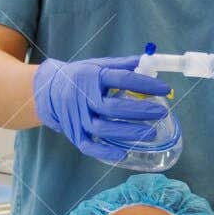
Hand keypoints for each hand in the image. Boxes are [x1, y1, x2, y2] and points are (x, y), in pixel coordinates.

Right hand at [32, 57, 171, 162]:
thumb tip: (151, 61)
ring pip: (102, 129)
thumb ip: (123, 65)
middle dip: (140, 111)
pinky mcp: (73, 133)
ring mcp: (77, 117)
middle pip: (113, 108)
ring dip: (128, 132)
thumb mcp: (98, 65)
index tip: (165, 89)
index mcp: (92, 76)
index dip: (145, 84)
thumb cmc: (80, 76)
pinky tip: (123, 153)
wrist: (48, 90)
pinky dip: (104, 153)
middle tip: (161, 112)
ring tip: (151, 133)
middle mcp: (83, 97)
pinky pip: (88, 146)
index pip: (122, 79)